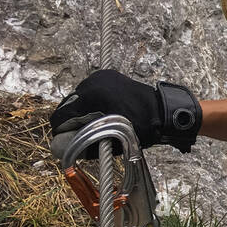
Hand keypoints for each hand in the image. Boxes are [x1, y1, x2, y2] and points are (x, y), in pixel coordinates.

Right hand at [49, 69, 202, 157]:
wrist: (165, 111)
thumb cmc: (143, 127)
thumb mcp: (112, 140)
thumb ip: (85, 144)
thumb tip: (60, 150)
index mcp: (92, 95)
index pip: (62, 116)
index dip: (62, 132)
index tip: (68, 142)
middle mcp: (92, 81)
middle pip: (69, 106)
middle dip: (73, 122)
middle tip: (84, 135)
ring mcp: (100, 77)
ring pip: (79, 99)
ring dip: (83, 112)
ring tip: (98, 124)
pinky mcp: (107, 76)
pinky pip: (90, 93)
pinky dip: (92, 104)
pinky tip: (104, 113)